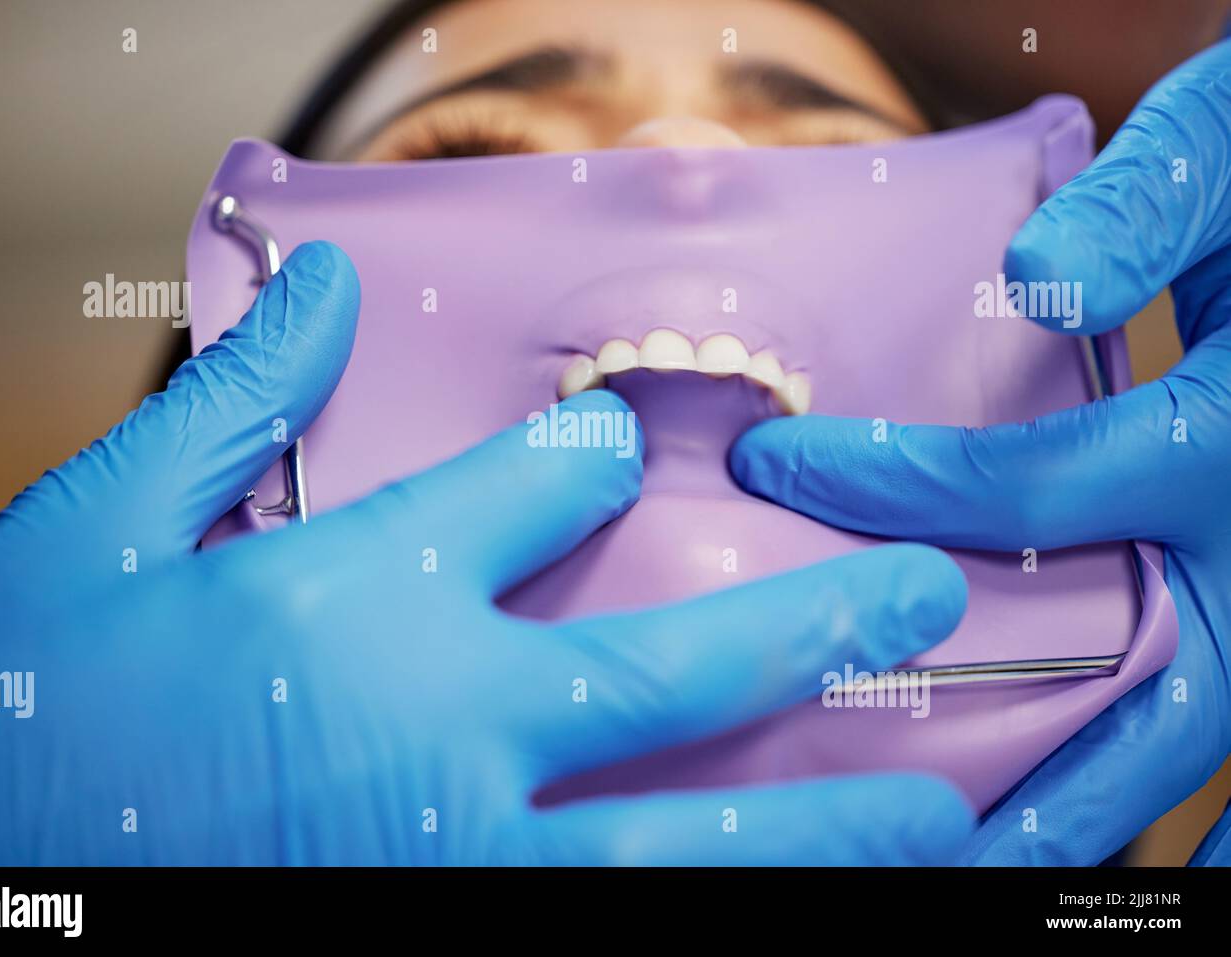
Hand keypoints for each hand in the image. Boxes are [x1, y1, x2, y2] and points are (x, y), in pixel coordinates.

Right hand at [0, 241, 973, 864]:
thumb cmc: (9, 719)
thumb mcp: (91, 534)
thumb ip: (232, 407)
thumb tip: (322, 284)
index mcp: (354, 600)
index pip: (524, 493)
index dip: (580, 459)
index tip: (615, 451)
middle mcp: (437, 730)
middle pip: (666, 667)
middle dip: (807, 628)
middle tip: (919, 602)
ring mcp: (459, 861)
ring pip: (686, 843)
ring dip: (818, 822)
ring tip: (931, 816)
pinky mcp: (448, 946)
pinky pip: (616, 929)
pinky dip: (708, 912)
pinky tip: (781, 908)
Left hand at [730, 40, 1230, 864]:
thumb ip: (1153, 207)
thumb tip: (1041, 272)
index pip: (1037, 487)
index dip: (895, 487)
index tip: (769, 470)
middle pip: (1153, 692)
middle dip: (1039, 775)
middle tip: (924, 841)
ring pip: (1198, 733)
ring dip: (1100, 820)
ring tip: (986, 879)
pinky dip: (1199, 808)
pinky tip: (1138, 865)